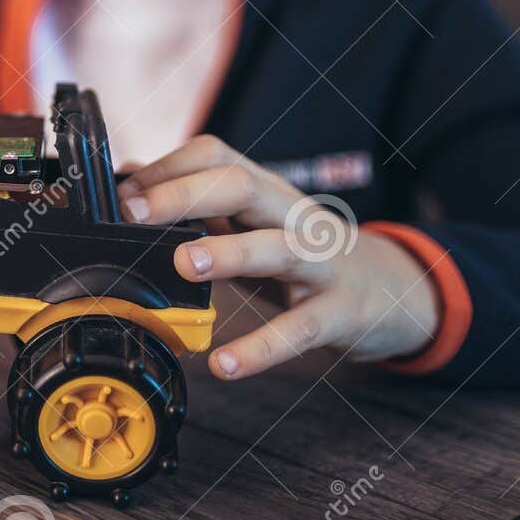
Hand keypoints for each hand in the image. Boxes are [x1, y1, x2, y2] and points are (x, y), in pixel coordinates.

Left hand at [117, 136, 439, 379]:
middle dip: (186, 193)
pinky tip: (225, 365)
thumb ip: (200, 205)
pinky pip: (300, 330)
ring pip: (276, 247)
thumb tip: (130, 181)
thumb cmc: (306, 255)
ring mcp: (322, 263)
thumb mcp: (255, 222)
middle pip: (242, 185)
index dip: (167, 167)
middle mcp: (293, 216)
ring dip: (229, 251)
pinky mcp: (342, 312)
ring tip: (185, 264)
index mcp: (266, 191)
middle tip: (136, 214)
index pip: (216, 154)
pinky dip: (262, 348)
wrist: (397, 290)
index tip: (122, 193)